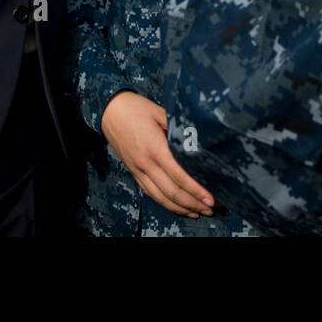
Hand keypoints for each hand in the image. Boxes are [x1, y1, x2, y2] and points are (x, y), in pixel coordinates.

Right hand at [101, 91, 213, 217]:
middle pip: (171, 192)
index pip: (179, 176)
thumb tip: (199, 140)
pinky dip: (164, 203)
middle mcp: (146, 164)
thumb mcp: (161, 113)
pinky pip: (150, 193)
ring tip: (198, 213)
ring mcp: (138, 170)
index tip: (210, 199)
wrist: (110, 111)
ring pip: (160, 197)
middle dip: (193, 203)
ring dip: (180, 208)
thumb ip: (179, 128)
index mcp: (155, 148)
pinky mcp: (133, 172)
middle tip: (211, 209)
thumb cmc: (137, 108)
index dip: (196, 190)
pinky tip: (177, 207)